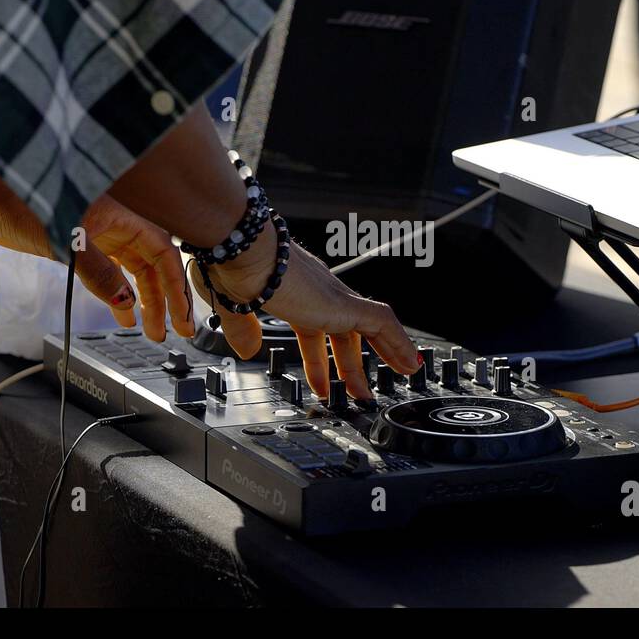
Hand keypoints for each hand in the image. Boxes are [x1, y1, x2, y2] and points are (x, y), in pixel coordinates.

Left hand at [81, 195, 194, 340]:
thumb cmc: (26, 201)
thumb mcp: (69, 243)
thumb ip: (100, 274)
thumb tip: (127, 303)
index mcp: (123, 219)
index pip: (164, 255)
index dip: (176, 288)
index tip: (183, 316)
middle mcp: (117, 227)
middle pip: (153, 268)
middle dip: (165, 301)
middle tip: (173, 330)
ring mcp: (101, 236)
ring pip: (133, 273)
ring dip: (144, 302)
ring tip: (150, 329)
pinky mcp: (82, 245)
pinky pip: (110, 273)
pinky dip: (118, 295)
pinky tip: (122, 315)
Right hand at [196, 233, 420, 400]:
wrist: (238, 247)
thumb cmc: (229, 266)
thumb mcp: (234, 308)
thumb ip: (244, 330)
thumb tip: (249, 349)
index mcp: (291, 293)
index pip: (314, 329)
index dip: (319, 359)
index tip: (322, 382)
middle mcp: (316, 292)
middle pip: (343, 333)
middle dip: (350, 366)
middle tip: (356, 391)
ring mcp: (330, 296)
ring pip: (370, 327)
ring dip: (383, 355)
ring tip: (393, 380)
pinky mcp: (341, 302)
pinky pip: (382, 323)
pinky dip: (398, 343)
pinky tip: (408, 363)